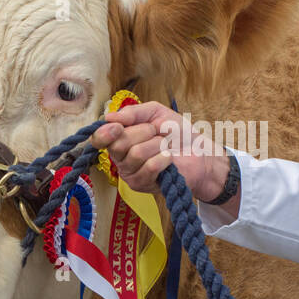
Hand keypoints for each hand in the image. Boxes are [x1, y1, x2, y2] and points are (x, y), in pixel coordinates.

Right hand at [89, 101, 228, 200]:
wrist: (199, 153)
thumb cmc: (177, 133)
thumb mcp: (156, 113)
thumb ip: (133, 112)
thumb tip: (109, 117)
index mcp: (119, 139)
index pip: (99, 139)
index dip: (104, 133)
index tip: (118, 127)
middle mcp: (119, 158)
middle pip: (117, 144)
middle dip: (142, 132)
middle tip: (157, 132)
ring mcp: (129, 173)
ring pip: (135, 154)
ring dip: (156, 145)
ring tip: (166, 146)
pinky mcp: (142, 185)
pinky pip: (149, 167)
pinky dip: (164, 158)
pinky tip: (169, 158)